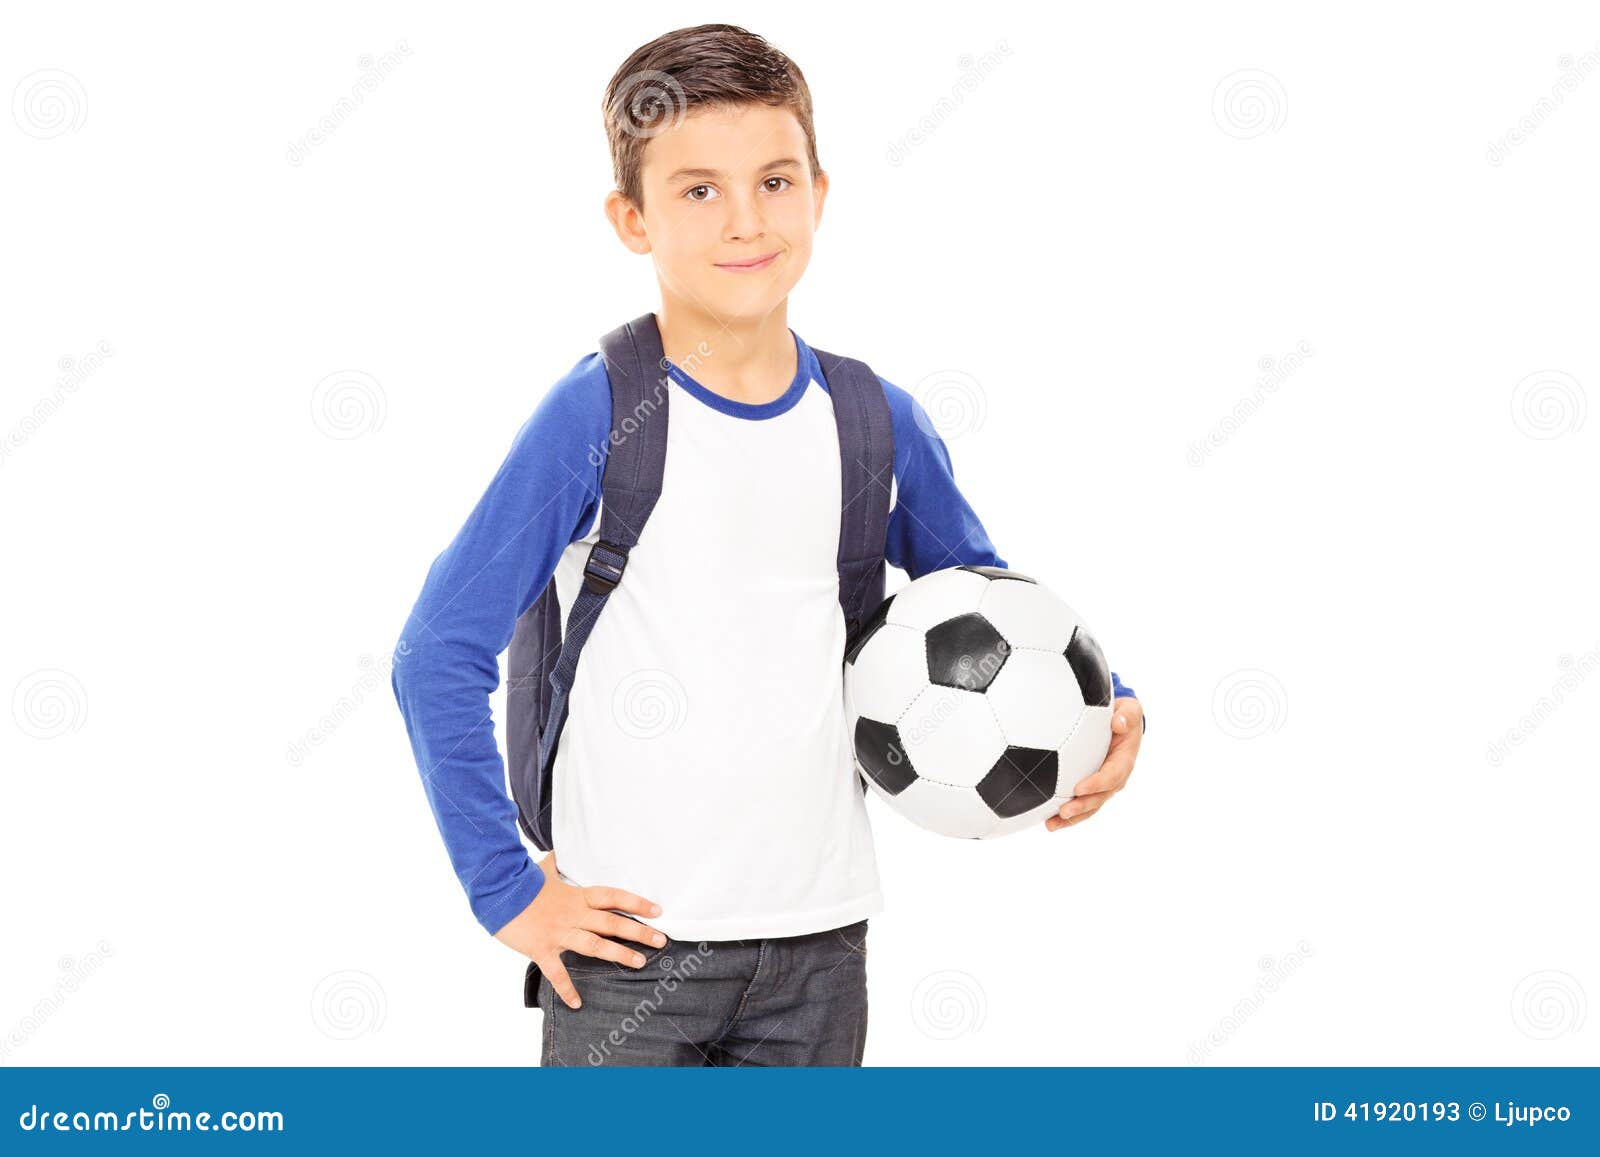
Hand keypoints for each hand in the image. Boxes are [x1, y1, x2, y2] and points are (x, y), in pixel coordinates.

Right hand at [492, 849, 665, 1008]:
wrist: (496, 892)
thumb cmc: (520, 881)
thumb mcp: (543, 869)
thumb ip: (555, 863)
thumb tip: (558, 850)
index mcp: (577, 895)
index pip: (613, 897)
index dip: (637, 903)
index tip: (657, 910)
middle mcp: (573, 914)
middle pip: (612, 923)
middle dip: (638, 931)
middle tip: (662, 940)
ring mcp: (559, 933)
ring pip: (595, 945)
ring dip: (618, 954)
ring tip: (639, 963)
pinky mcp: (542, 949)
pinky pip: (557, 972)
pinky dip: (567, 989)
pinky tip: (577, 1004)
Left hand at [1046, 697, 1142, 831]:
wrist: (1122, 724)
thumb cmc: (1124, 716)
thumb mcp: (1131, 710)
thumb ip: (1128, 715)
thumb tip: (1119, 723)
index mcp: (1124, 761)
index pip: (1111, 776)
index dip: (1097, 784)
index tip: (1079, 788)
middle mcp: (1114, 778)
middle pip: (1099, 798)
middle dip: (1082, 806)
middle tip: (1063, 811)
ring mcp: (1103, 786)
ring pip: (1088, 806)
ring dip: (1071, 818)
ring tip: (1051, 825)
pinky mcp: (1091, 788)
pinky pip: (1080, 803)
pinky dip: (1066, 815)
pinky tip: (1047, 821)